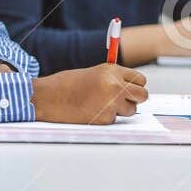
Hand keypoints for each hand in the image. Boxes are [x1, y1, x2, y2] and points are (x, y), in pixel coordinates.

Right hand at [32, 64, 148, 124]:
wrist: (48, 97)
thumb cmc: (66, 85)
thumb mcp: (93, 74)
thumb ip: (113, 79)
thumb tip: (132, 89)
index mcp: (112, 71)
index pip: (140, 79)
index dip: (135, 84)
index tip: (130, 88)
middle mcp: (115, 86)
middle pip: (143, 95)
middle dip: (135, 98)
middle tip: (123, 100)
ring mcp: (111, 103)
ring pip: (131, 110)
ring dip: (120, 109)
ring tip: (100, 104)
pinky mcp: (105, 119)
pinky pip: (115, 119)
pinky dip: (106, 117)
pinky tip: (90, 111)